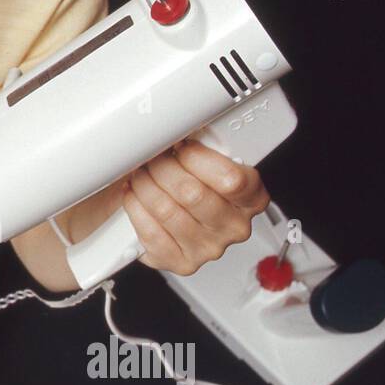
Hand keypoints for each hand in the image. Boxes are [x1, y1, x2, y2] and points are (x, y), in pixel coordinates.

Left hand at [120, 141, 269, 276]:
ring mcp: (209, 247)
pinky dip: (136, 210)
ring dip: (145, 186)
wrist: (175, 219)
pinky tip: (134, 197)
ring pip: (167, 210)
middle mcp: (234, 226)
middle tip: (152, 158)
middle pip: (192, 194)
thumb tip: (179, 121)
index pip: (231, 179)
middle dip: (163, 168)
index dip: (197, 158)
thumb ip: (204, 143)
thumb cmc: (191, 183)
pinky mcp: (182, 262)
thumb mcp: (207, 158)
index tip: (179, 145)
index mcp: (250, 197)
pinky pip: (151, 233)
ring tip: (139, 175)